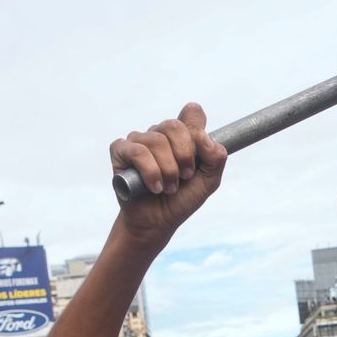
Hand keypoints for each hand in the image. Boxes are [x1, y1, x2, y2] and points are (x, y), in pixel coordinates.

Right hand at [110, 103, 227, 243]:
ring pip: (155, 140)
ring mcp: (138, 141)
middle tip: (184, 177)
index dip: (197, 131)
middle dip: (184, 155)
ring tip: (168, 188)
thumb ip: (216, 159)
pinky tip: (154, 187)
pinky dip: (149, 171)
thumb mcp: (208, 182)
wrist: (157, 223)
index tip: (199, 156)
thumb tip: (204, 137)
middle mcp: (159, 134)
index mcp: (181, 136)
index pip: (192, 113)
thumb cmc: (181, 200)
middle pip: (174, 125)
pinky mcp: (120, 152)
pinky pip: (136, 151)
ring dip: (167, 170)